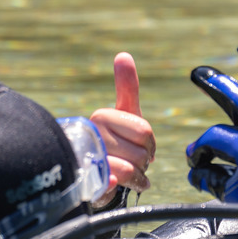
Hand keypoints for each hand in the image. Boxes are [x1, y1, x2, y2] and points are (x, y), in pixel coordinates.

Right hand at [88, 52, 154, 203]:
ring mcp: (88, 159)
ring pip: (131, 169)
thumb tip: (123, 55)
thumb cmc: (114, 141)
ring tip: (124, 173)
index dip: (149, 143)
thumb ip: (127, 86)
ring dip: (135, 176)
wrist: (93, 175)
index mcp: (101, 116)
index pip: (145, 131)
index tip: (139, 145)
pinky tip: (115, 182)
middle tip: (130, 160)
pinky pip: (114, 180)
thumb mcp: (125, 114)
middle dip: (143, 161)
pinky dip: (117, 182)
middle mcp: (92, 135)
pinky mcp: (88, 182)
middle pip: (141, 152)